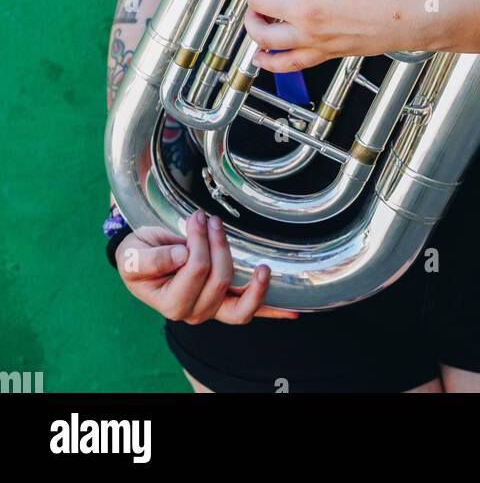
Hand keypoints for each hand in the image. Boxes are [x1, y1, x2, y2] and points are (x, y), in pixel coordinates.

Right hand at [115, 211, 298, 322]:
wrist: (142, 258)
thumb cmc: (138, 254)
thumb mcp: (134, 253)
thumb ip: (152, 258)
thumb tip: (181, 255)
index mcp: (169, 303)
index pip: (195, 270)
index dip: (198, 242)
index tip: (195, 218)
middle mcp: (192, 313)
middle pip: (219, 280)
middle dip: (219, 245)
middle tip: (211, 221)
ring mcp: (211, 310)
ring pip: (239, 304)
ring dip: (253, 280)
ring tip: (260, 262)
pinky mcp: (224, 303)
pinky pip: (248, 311)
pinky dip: (271, 312)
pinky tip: (293, 313)